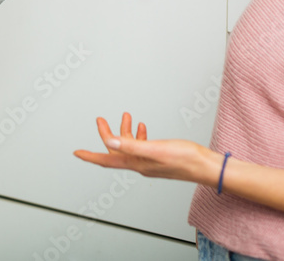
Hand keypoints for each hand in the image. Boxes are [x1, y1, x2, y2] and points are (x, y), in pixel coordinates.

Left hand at [73, 113, 219, 184]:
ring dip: (124, 132)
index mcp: (136, 163)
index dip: (90, 156)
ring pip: (130, 146)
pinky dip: (139, 135)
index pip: (107, 160)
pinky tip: (142, 127)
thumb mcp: (155, 149)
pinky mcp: (160, 157)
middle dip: (106, 134)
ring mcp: (150, 161)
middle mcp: (141, 164)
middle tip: (100, 119)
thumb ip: (132, 145)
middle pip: (116, 150)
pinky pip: (142, 146)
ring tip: (125, 116)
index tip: (77, 152)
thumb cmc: (185, 159)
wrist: (206, 166)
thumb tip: (110, 141)